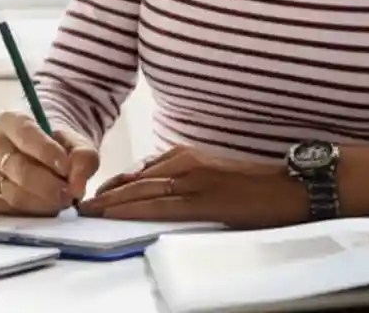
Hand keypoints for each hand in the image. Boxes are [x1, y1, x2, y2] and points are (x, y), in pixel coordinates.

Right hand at [0, 112, 99, 215]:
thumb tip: (76, 184)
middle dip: (48, 185)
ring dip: (42, 202)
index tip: (66, 168)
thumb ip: (84, 158)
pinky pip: (4, 209)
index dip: (46, 152)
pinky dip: (29, 213)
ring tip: (61, 201)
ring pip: (12, 193)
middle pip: (18, 168)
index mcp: (11, 120)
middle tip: (70, 194)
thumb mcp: (78, 145)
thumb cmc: (58, 146)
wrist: (43, 154)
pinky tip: (45, 207)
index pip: (25, 134)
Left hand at [77, 145, 307, 228]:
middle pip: (137, 180)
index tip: (97, 195)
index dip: (117, 184)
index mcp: (187, 155)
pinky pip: (160, 205)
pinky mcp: (202, 198)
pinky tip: (116, 214)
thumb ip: (183, 174)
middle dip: (107, 194)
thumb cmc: (253, 184)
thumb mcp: (212, 170)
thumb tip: (153, 185)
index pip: (142, 170)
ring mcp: (193, 179)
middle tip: (82, 205)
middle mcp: (185, 162)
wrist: (287, 188)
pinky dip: (134, 209)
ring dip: (112, 202)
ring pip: (142, 191)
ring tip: (89, 212)